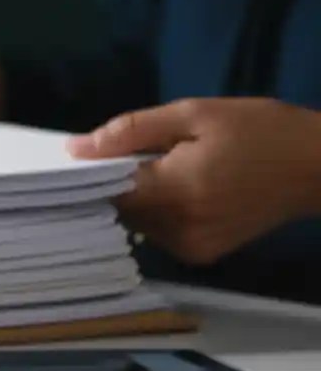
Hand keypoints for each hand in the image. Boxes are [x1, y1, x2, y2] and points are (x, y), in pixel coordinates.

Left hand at [68, 98, 320, 264]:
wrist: (320, 167)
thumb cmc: (261, 131)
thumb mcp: (193, 114)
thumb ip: (129, 132)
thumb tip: (75, 149)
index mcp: (175, 194)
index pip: (104, 192)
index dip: (91, 172)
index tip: (88, 154)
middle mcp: (178, 231)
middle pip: (118, 209)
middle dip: (117, 181)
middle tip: (137, 151)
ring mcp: (190, 249)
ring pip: (136, 222)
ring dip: (139, 196)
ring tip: (168, 166)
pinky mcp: (201, 255)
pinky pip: (159, 232)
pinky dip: (159, 210)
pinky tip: (181, 186)